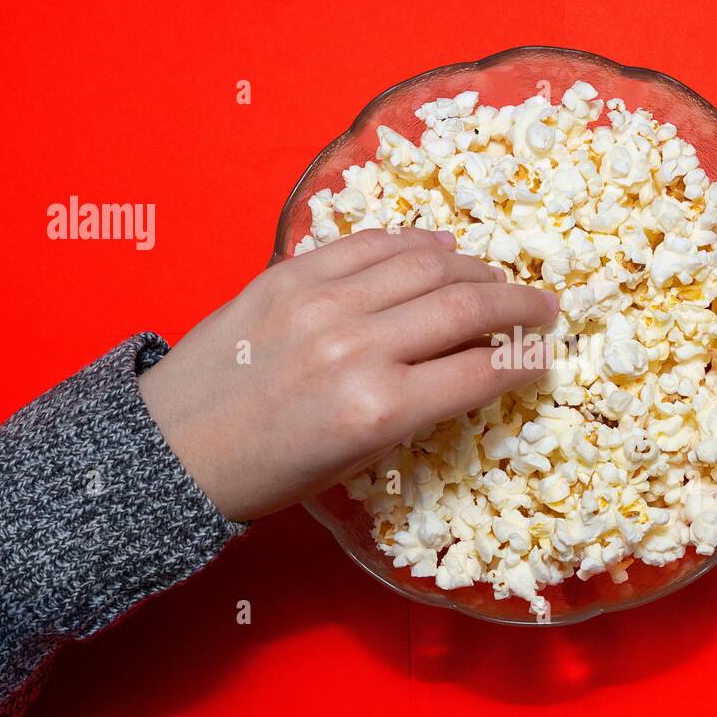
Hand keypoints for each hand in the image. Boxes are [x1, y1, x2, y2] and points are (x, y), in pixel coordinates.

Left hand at [137, 228, 558, 521]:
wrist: (172, 450)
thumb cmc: (269, 473)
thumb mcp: (357, 461)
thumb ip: (418, 408)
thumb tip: (470, 365)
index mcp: (378, 409)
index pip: (481, 369)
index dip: (526, 359)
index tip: (544, 354)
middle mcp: (357, 347)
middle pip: (466, 305)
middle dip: (519, 304)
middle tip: (544, 307)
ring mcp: (322, 301)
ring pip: (426, 263)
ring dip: (475, 268)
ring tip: (495, 279)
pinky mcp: (290, 272)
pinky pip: (371, 244)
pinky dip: (415, 243)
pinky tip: (440, 250)